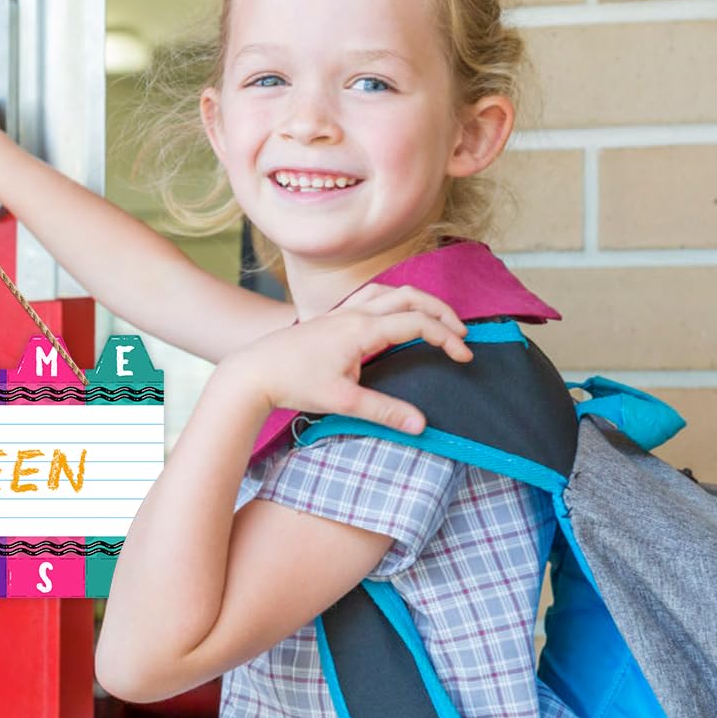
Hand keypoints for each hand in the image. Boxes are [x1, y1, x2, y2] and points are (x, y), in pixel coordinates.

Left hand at [219, 284, 471, 434]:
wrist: (252, 372)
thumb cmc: (293, 383)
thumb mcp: (342, 402)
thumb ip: (384, 411)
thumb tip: (421, 425)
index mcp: (362, 329)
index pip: (418, 323)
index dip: (447, 337)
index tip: (463, 357)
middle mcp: (354, 313)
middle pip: (410, 297)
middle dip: (441, 311)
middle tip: (461, 333)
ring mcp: (341, 312)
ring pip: (390, 291)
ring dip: (417, 301)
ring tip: (436, 321)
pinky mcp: (330, 319)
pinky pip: (371, 297)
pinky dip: (393, 301)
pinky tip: (393, 318)